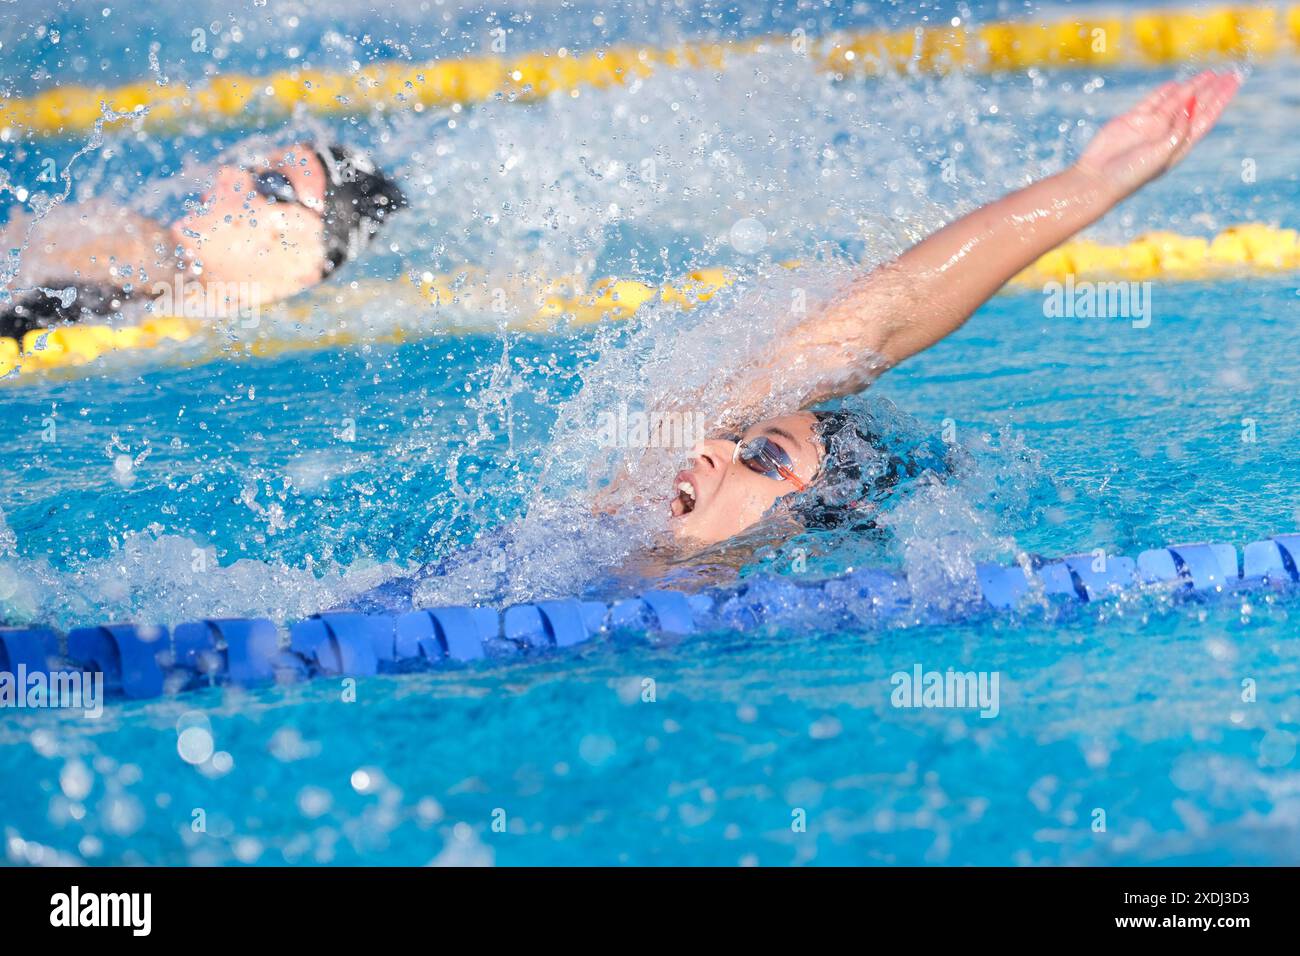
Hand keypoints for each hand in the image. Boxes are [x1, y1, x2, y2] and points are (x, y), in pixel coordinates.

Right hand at [1075, 71, 1240, 198]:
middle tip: (1229, 74)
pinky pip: (1152, 102)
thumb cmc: (1131, 173)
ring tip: (1208, 73)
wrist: (1098, 178)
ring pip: (1176, 101)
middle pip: (1196, 107)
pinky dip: (1164, 93)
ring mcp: (1150, 127)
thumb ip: (1179, 130)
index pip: (1206, 118)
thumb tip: (1191, 103)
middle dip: (1212, 91)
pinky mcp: (1132, 120)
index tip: (1233, 83)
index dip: (1220, 100)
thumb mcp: (1162, 154)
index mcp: (1179, 146)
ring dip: (1192, 87)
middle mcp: (1167, 135)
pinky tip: (1176, 84)